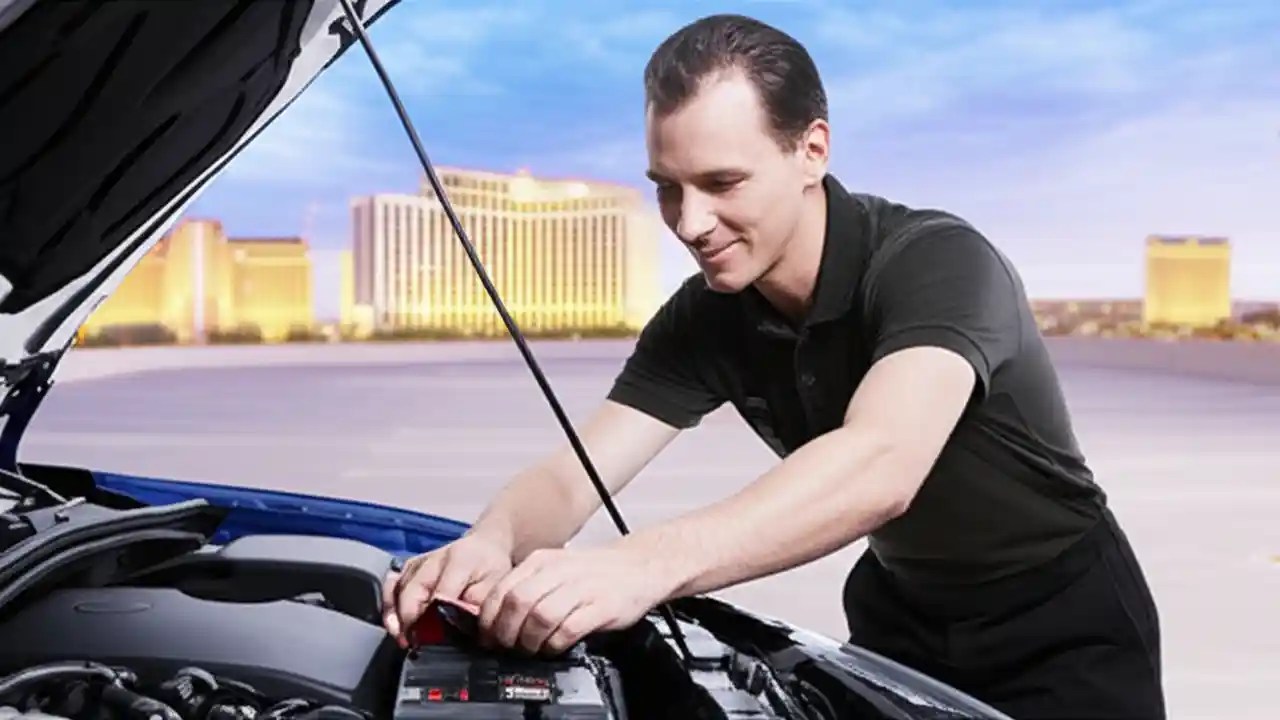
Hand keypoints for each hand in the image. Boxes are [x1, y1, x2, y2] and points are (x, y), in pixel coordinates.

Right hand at [382, 533, 512, 646]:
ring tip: (398, 634)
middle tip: (410, 642)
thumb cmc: (491, 569)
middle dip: (407, 618)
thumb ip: (481, 606)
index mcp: (460, 560)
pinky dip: (388, 604)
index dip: (432, 619)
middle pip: (411, 589)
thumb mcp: (496, 586)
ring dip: (392, 613)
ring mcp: (419, 562)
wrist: (486, 546)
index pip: (440, 593)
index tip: (428, 640)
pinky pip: (391, 585)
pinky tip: (394, 622)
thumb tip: (465, 627)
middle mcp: (435, 559)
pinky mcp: (409, 567)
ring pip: (396, 586)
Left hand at [476, 546, 669, 655]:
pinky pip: (569, 629)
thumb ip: (527, 587)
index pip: (502, 590)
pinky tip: (555, 647)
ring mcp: (581, 587)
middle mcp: (558, 571)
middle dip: (506, 632)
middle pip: (517, 602)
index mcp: (542, 561)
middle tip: (508, 647)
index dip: (489, 619)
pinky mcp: (601, 606)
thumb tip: (494, 617)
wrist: (639, 566)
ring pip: (540, 616)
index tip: (488, 637)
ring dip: (529, 640)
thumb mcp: (554, 570)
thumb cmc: (594, 573)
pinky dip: (556, 644)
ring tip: (532, 649)